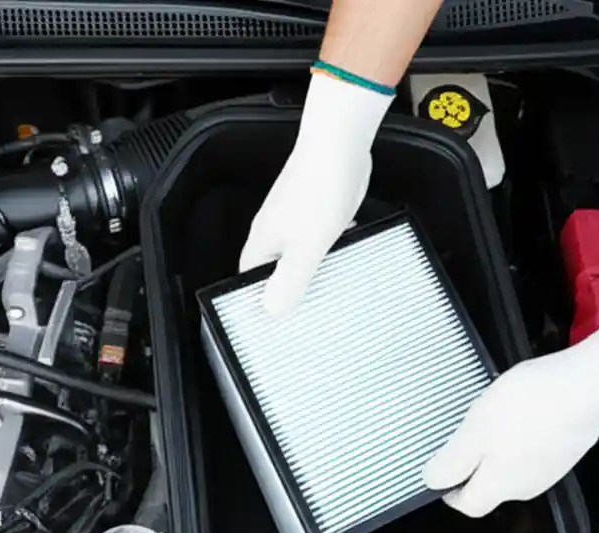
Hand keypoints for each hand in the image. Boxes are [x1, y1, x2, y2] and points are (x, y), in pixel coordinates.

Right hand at [240, 73, 391, 315]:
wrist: (340, 144)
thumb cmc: (320, 189)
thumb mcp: (307, 245)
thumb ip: (290, 279)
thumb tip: (272, 310)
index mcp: (263, 241)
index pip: (249, 280)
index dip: (259, 301)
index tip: (276, 322)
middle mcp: (276, 231)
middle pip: (274, 271)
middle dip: (289, 290)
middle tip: (307, 312)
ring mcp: (297, 220)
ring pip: (299, 255)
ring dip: (313, 271)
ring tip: (330, 291)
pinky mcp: (318, 211)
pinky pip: (319, 240)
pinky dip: (331, 251)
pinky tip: (348, 256)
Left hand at [422, 317, 598, 516]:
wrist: (583, 386)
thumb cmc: (527, 407)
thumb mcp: (474, 431)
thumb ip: (452, 461)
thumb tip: (433, 482)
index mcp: (500, 486)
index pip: (469, 505)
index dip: (451, 492)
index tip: (442, 473)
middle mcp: (527, 487)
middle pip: (492, 488)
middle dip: (475, 467)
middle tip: (467, 436)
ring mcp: (552, 469)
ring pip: (515, 469)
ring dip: (500, 450)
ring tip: (495, 418)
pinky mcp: (567, 450)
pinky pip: (536, 452)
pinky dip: (524, 438)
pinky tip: (523, 412)